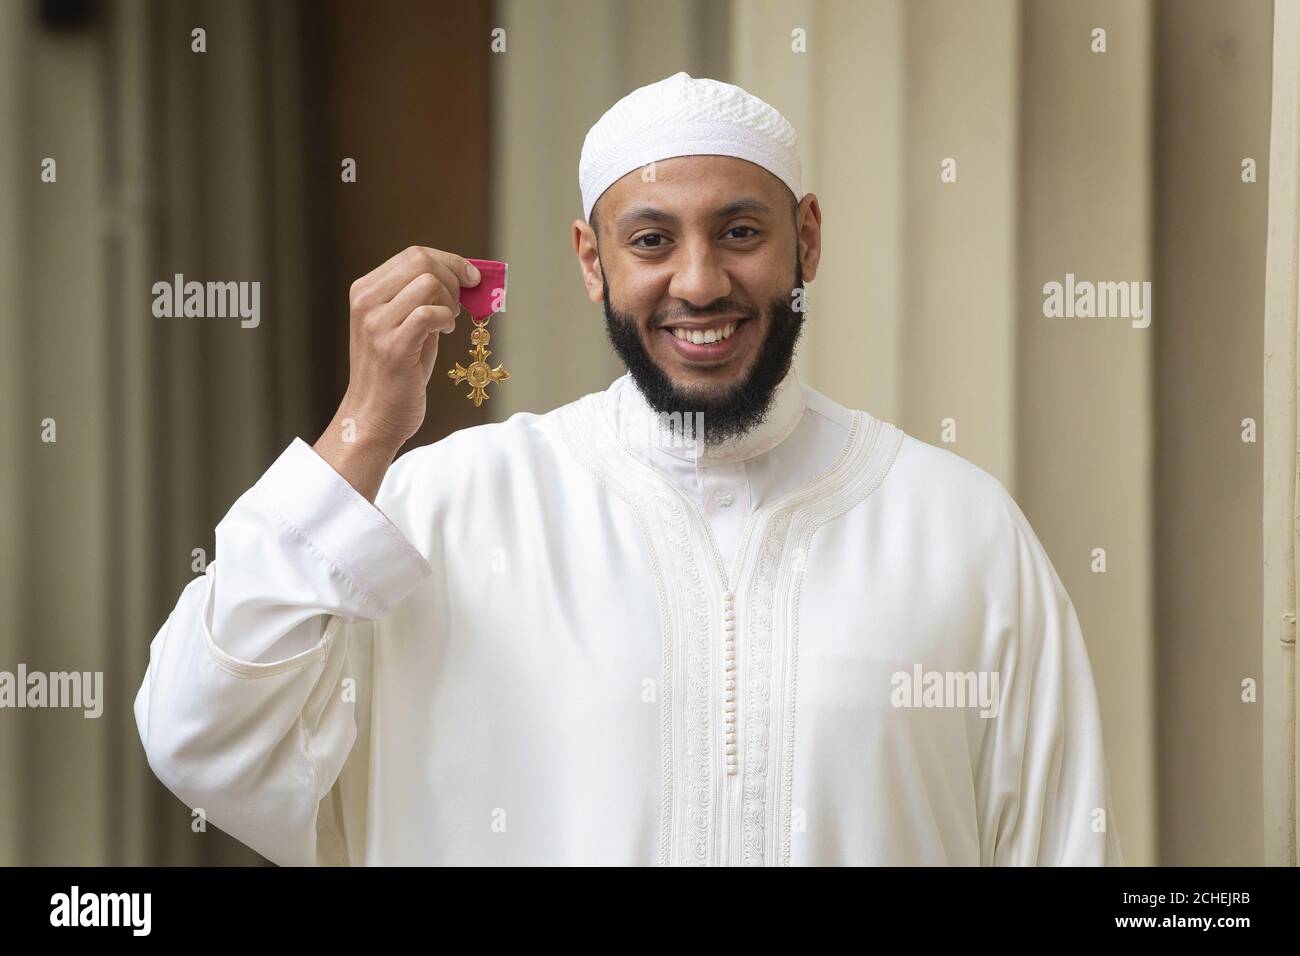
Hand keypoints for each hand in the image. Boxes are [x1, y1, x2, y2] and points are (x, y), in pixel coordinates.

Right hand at [313, 246, 480, 500]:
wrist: (374, 417)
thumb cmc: (396, 374)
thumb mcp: (403, 326)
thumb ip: (424, 299)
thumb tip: (464, 277)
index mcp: (365, 290)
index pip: (413, 254)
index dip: (450, 261)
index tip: (471, 278)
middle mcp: (366, 302)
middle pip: (421, 261)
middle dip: (454, 278)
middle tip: (460, 304)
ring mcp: (376, 324)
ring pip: (428, 282)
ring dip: (450, 301)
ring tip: (448, 323)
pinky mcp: (393, 347)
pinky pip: (431, 314)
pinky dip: (446, 320)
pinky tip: (444, 333)